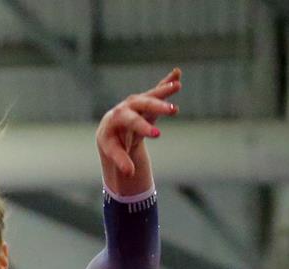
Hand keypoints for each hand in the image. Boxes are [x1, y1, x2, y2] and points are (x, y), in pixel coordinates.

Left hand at [97, 67, 179, 186]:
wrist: (111, 128)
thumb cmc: (112, 141)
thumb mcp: (113, 152)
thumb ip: (120, 161)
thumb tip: (129, 174)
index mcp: (117, 117)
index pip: (131, 121)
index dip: (144, 127)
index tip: (158, 134)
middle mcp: (127, 106)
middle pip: (143, 104)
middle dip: (158, 107)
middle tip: (174, 111)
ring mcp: (138, 101)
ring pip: (152, 94)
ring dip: (164, 90)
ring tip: (177, 86)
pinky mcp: (147, 101)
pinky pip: (157, 90)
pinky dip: (166, 82)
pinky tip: (177, 73)